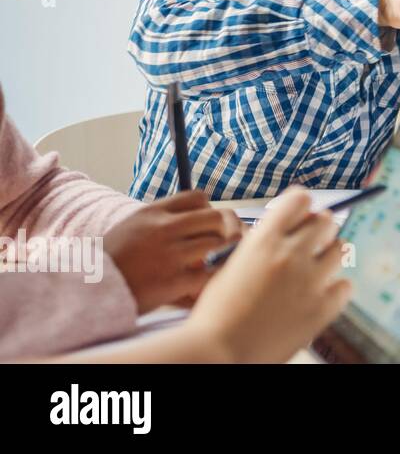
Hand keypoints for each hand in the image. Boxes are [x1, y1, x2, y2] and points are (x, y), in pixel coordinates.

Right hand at [103, 190, 241, 313]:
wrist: (84, 290)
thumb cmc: (110, 262)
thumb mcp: (131, 228)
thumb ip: (161, 222)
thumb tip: (196, 223)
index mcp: (152, 213)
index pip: (198, 197)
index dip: (210, 210)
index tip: (208, 226)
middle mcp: (163, 229)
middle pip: (217, 218)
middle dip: (227, 231)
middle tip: (228, 244)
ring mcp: (169, 254)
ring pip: (218, 244)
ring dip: (224, 255)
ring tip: (220, 264)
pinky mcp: (171, 281)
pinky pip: (209, 274)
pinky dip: (216, 278)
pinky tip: (212, 282)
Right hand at [185, 187, 351, 362]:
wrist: (218, 352)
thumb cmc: (217, 312)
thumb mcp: (233, 265)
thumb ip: (262, 246)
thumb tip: (288, 232)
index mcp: (264, 240)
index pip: (300, 200)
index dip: (301, 208)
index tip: (300, 217)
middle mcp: (291, 254)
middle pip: (326, 221)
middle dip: (319, 229)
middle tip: (310, 244)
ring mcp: (310, 280)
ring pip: (341, 249)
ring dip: (329, 256)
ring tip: (312, 272)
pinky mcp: (323, 307)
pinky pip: (345, 286)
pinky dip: (335, 289)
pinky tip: (318, 297)